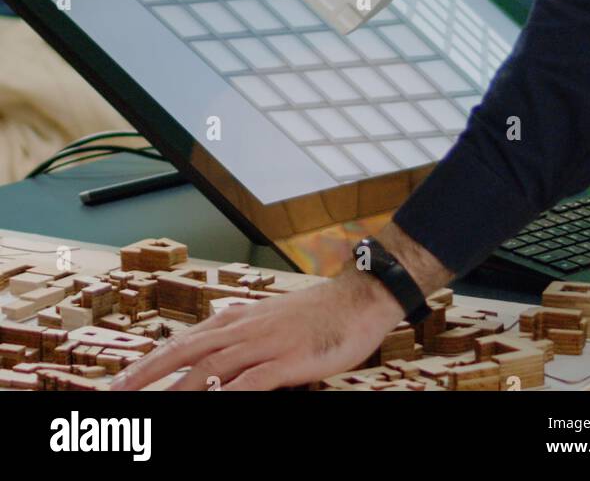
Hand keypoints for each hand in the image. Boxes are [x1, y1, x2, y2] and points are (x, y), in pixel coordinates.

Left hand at [109, 270, 404, 391]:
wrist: (359, 298)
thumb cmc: (320, 315)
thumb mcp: (272, 322)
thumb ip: (243, 338)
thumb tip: (215, 358)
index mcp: (238, 319)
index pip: (184, 340)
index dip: (152, 360)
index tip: (124, 378)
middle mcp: (243, 328)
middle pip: (185, 350)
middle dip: (147, 373)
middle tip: (116, 392)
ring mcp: (264, 343)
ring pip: (209, 367)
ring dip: (175, 387)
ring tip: (148, 404)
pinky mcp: (287, 359)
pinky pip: (250, 381)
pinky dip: (226, 394)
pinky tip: (210, 403)